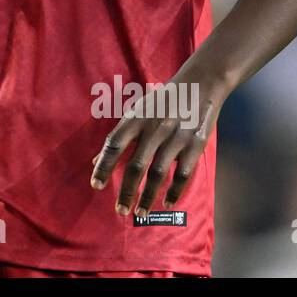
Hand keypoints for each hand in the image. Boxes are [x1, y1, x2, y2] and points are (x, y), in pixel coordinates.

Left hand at [88, 76, 224, 216]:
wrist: (201, 84)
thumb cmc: (163, 100)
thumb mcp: (138, 111)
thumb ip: (120, 136)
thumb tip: (95, 161)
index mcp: (137, 117)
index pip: (114, 144)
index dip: (103, 166)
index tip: (96, 185)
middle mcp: (155, 128)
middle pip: (136, 165)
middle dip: (127, 191)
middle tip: (120, 211)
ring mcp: (176, 137)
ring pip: (159, 173)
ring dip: (148, 196)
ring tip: (141, 212)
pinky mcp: (195, 144)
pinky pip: (183, 174)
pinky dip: (175, 191)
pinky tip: (166, 203)